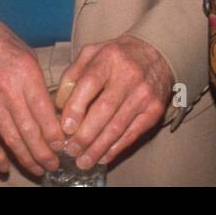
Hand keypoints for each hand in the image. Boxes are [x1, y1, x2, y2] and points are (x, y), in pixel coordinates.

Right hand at [0, 10, 62, 177]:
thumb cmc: (1, 43)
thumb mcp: (29, 56)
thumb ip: (40, 86)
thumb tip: (53, 115)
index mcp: (26, 74)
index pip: (44, 113)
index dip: (56, 135)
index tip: (64, 147)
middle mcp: (8, 90)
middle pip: (30, 131)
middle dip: (45, 153)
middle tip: (55, 166)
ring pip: (11, 139)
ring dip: (26, 159)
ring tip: (38, 170)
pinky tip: (6, 168)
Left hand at [55, 34, 172, 170]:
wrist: (156, 53)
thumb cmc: (116, 56)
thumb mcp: (92, 53)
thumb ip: (73, 74)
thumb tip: (59, 104)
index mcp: (108, 57)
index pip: (89, 84)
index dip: (75, 108)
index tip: (64, 128)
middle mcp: (128, 75)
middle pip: (104, 109)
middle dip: (85, 135)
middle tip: (71, 151)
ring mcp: (144, 94)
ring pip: (118, 126)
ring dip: (98, 147)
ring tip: (83, 161)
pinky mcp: (155, 110)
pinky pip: (133, 133)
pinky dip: (116, 148)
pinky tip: (102, 157)